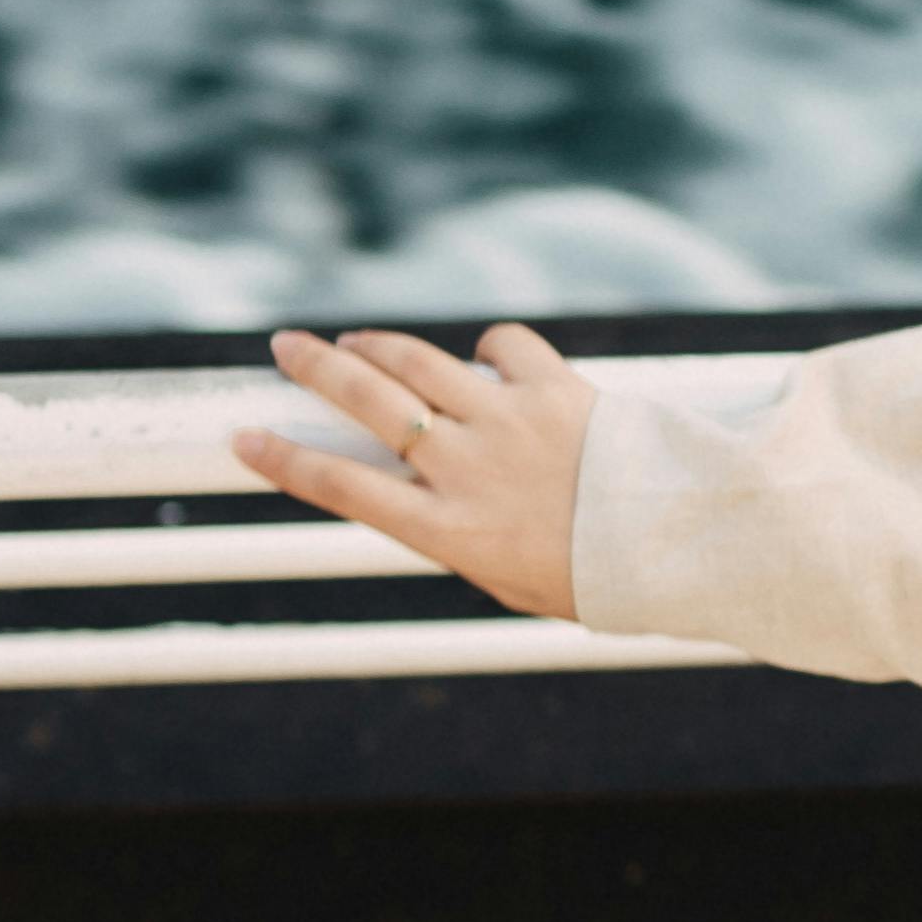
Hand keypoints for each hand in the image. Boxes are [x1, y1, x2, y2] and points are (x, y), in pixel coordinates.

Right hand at [230, 322, 596, 624]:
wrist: (677, 546)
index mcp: (449, 529)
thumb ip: (461, 536)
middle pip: (368, 405)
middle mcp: (466, 469)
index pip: (341, 487)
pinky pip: (504, 347)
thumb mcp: (507, 580)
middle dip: (316, 371)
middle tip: (285, 347)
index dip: (285, 460)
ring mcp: (508, 423)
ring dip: (378, 347)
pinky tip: (482, 355)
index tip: (244, 437)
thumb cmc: (593, 579)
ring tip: (353, 341)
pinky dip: (487, 346)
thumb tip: (427, 501)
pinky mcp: (555, 390)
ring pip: (420, 365)